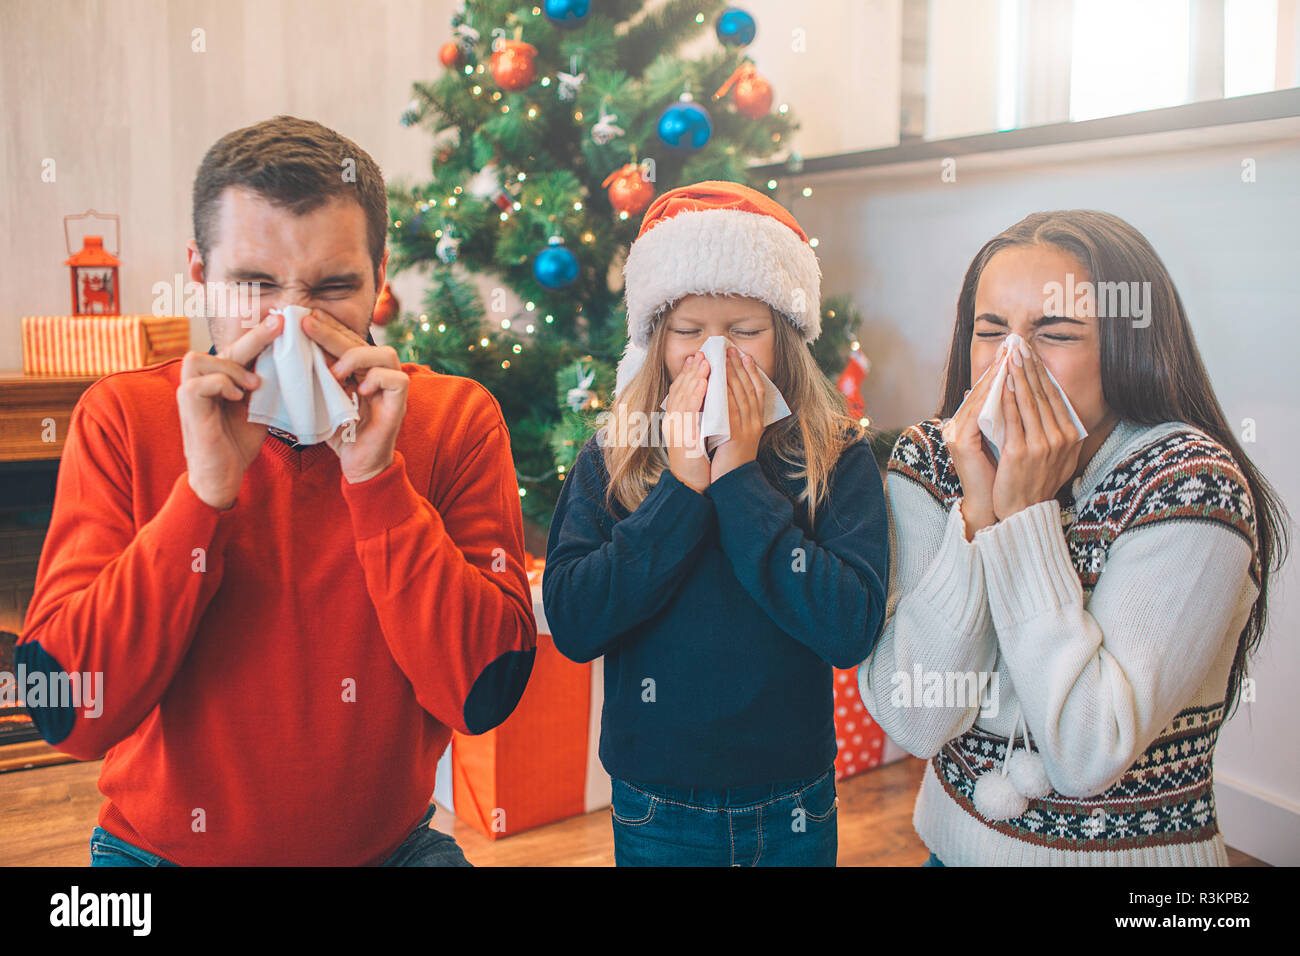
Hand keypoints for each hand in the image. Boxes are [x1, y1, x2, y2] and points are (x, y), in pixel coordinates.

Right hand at [178, 312, 282, 509]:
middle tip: (279, 324)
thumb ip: (266, 387)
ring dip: (231, 368)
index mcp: (219, 379)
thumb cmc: (238, 443)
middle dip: (254, 336)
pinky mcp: (186, 405)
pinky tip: (236, 398)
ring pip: (200, 359)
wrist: (222, 476)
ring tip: (252, 386)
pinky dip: (220, 384)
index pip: (239, 351)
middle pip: (224, 349)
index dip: (259, 336)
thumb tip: (291, 363)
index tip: (282, 321)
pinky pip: (198, 382)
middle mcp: (201, 380)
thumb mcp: (259, 409)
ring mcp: (190, 392)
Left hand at [301, 309, 408, 483]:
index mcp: (361, 371)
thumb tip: (294, 352)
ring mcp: (391, 389)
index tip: (307, 316)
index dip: (330, 326)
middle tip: (307, 324)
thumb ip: (316, 378)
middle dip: (333, 332)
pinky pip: (397, 379)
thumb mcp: (322, 400)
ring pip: (386, 354)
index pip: (349, 339)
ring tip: (334, 372)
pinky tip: (359, 389)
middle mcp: (379, 375)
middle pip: (362, 342)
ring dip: (357, 357)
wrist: (358, 465)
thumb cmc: (340, 433)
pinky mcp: (399, 405)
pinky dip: (378, 379)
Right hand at [663, 350, 710, 493]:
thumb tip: (709, 398)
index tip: (697, 358)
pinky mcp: (682, 437)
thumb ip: (699, 416)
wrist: (691, 485)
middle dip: (692, 370)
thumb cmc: (697, 461)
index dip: (687, 373)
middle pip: (679, 389)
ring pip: (683, 397)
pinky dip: (695, 396)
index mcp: (674, 420)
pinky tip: (703, 384)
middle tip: (703, 353)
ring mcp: (675, 429)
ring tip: (704, 362)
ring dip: (693, 378)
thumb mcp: (696, 434)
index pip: (678, 390)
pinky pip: (688, 412)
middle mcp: (671, 422)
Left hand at [710, 346, 765, 481]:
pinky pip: (730, 409)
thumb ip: (734, 420)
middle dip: (739, 367)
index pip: (757, 390)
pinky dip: (724, 393)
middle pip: (749, 388)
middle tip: (730, 349)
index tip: (743, 355)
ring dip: (731, 375)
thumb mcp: (736, 437)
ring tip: (723, 358)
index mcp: (756, 421)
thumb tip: (725, 400)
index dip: (751, 371)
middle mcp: (755, 422)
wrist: (733, 484)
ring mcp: (747, 428)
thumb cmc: (731, 462)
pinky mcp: (736, 435)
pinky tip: (717, 381)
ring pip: (741, 395)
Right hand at [941, 342, 1001, 538]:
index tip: (1018, 353)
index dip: (1002, 372)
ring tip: (1012, 356)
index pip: (985, 392)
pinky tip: (1008, 382)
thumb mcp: (1007, 441)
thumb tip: (1015, 396)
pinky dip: (994, 396)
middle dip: (1000, 367)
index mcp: (966, 425)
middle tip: (1015, 345)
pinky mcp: (962, 442)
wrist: (996, 508)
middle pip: (981, 390)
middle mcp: (956, 427)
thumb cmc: (1004, 478)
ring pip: (979, 397)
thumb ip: (1007, 420)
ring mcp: (956, 434)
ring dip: (997, 375)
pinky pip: (979, 412)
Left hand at [991, 337, 1083, 519]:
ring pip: (1029, 401)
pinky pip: (1013, 417)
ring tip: (1010, 354)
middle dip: (1030, 366)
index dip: (1042, 372)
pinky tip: (1001, 380)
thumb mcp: (1055, 455)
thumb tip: (1047, 402)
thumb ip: (1054, 430)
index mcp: (1071, 436)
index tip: (1031, 352)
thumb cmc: (1034, 481)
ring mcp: (1043, 445)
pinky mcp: (1022, 451)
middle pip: (1043, 393)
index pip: (1054, 396)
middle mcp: (1061, 438)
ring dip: (1018, 374)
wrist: (1023, 511)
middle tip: (1019, 343)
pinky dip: (1007, 396)